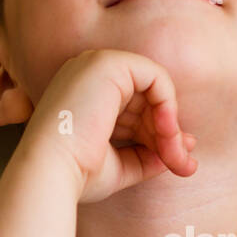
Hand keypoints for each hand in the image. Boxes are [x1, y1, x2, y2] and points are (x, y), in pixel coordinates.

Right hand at [21, 47, 197, 202]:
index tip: (174, 163)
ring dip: (171, 127)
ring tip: (174, 157)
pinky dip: (169, 105)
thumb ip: (149, 154)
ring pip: (156, 91)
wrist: (51, 171)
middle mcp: (88, 75)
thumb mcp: (120, 165)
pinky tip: (165, 131)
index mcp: (85, 95)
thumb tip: (186, 147)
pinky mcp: (110, 63)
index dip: (158, 136)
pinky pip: (157, 77)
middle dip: (170, 135)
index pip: (135, 111)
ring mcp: (97, 65)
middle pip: (147, 101)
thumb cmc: (76, 173)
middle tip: (184, 165)